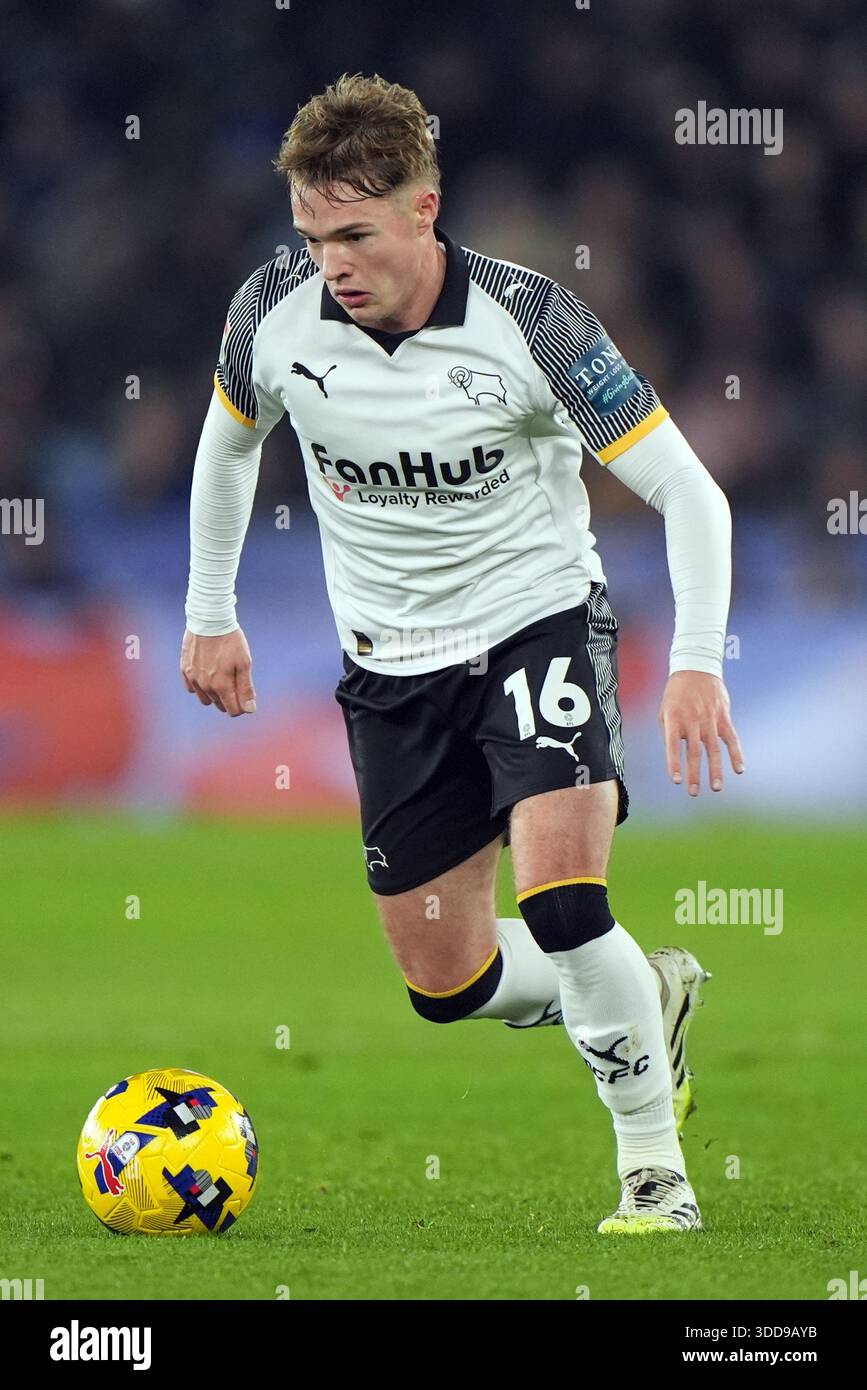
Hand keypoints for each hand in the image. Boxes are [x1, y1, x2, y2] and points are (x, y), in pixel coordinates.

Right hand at [180, 627, 255, 716]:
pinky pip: (192, 688)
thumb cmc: (230, 641)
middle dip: (230, 699)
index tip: (246, 696)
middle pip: (219, 705)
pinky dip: (201, 686)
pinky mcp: (185, 670)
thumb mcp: (244, 663)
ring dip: (214, 694)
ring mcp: (193, 678)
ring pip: (205, 699)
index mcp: (221, 686)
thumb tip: (250, 710)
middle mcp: (205, 686)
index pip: (232, 710)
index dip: (242, 706)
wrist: (209, 620)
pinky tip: (208, 674)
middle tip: (236, 681)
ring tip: (222, 678)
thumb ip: (246, 688)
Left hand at [658, 671, 743, 795]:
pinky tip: (739, 770)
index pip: (673, 745)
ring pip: (714, 749)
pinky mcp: (723, 717)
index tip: (677, 781)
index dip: (675, 764)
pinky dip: (736, 754)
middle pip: (695, 752)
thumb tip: (675, 755)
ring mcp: (709, 719)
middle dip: (695, 774)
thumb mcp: (664, 709)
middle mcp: (692, 720)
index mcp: (674, 718)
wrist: (696, 667)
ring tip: (716, 788)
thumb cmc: (676, 693)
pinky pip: (731, 738)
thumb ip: (669, 731)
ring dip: (716, 770)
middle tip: (694, 793)